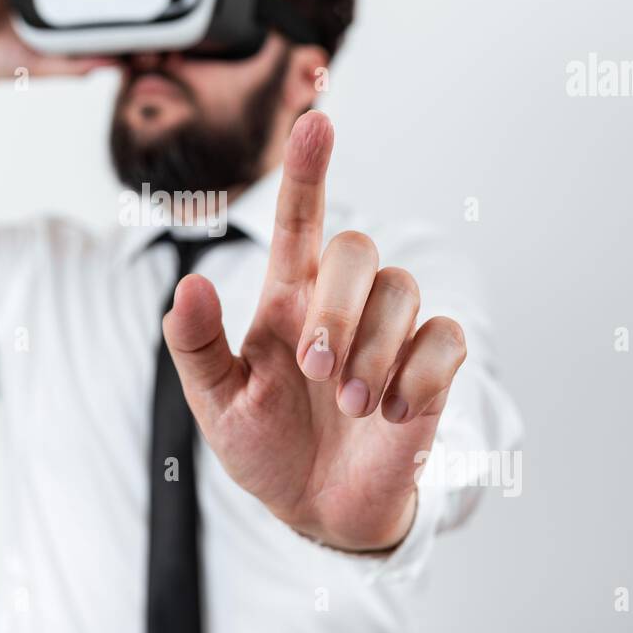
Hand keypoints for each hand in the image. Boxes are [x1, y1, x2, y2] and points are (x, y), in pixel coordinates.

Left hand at [162, 111, 467, 550]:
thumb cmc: (264, 446)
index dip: (308, 171)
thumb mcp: (215, 402)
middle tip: (315, 370)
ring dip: (373, 350)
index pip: (301, 220)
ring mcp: (392, 336)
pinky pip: (445, 338)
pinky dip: (418, 375)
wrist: (317, 511)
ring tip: (352, 405)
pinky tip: (392, 415)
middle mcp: (344, 306)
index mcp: (288, 300)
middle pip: (358, 250)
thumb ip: (196, 345)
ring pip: (404, 290)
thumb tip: (187, 284)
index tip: (316, 120)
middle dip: (338, 307)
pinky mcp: (431, 371)